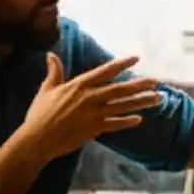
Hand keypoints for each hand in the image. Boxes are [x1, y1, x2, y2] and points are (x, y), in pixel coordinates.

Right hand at [19, 53, 162, 161]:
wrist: (36, 139)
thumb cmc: (39, 114)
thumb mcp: (46, 89)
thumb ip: (54, 72)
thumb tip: (51, 55)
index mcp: (79, 85)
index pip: (105, 71)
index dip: (122, 64)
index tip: (136, 58)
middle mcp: (89, 97)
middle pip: (120, 89)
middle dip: (140, 84)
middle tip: (156, 81)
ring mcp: (93, 114)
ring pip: (122, 106)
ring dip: (141, 102)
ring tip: (157, 98)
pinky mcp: (94, 129)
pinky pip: (115, 124)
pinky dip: (127, 122)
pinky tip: (139, 119)